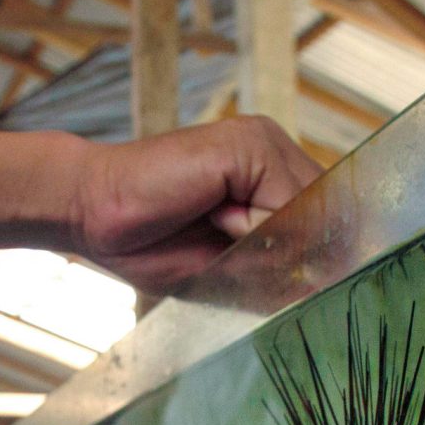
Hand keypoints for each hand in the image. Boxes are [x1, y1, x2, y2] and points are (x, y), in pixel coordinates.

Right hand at [70, 116, 322, 291]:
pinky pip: (284, 204)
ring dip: (264, 244)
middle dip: (287, 256)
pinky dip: (251, 227)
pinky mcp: (247, 146)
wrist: (93, 214)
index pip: (328, 225)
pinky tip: (211, 214)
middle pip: (326, 223)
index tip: (275, 278)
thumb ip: (280, 267)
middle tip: (228, 250)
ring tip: (213, 229)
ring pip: (309, 218)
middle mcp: (275, 153)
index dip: (313, 261)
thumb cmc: (153, 244)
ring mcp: (263, 143)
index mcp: (273, 177)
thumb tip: (332, 281)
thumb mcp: (230, 266)